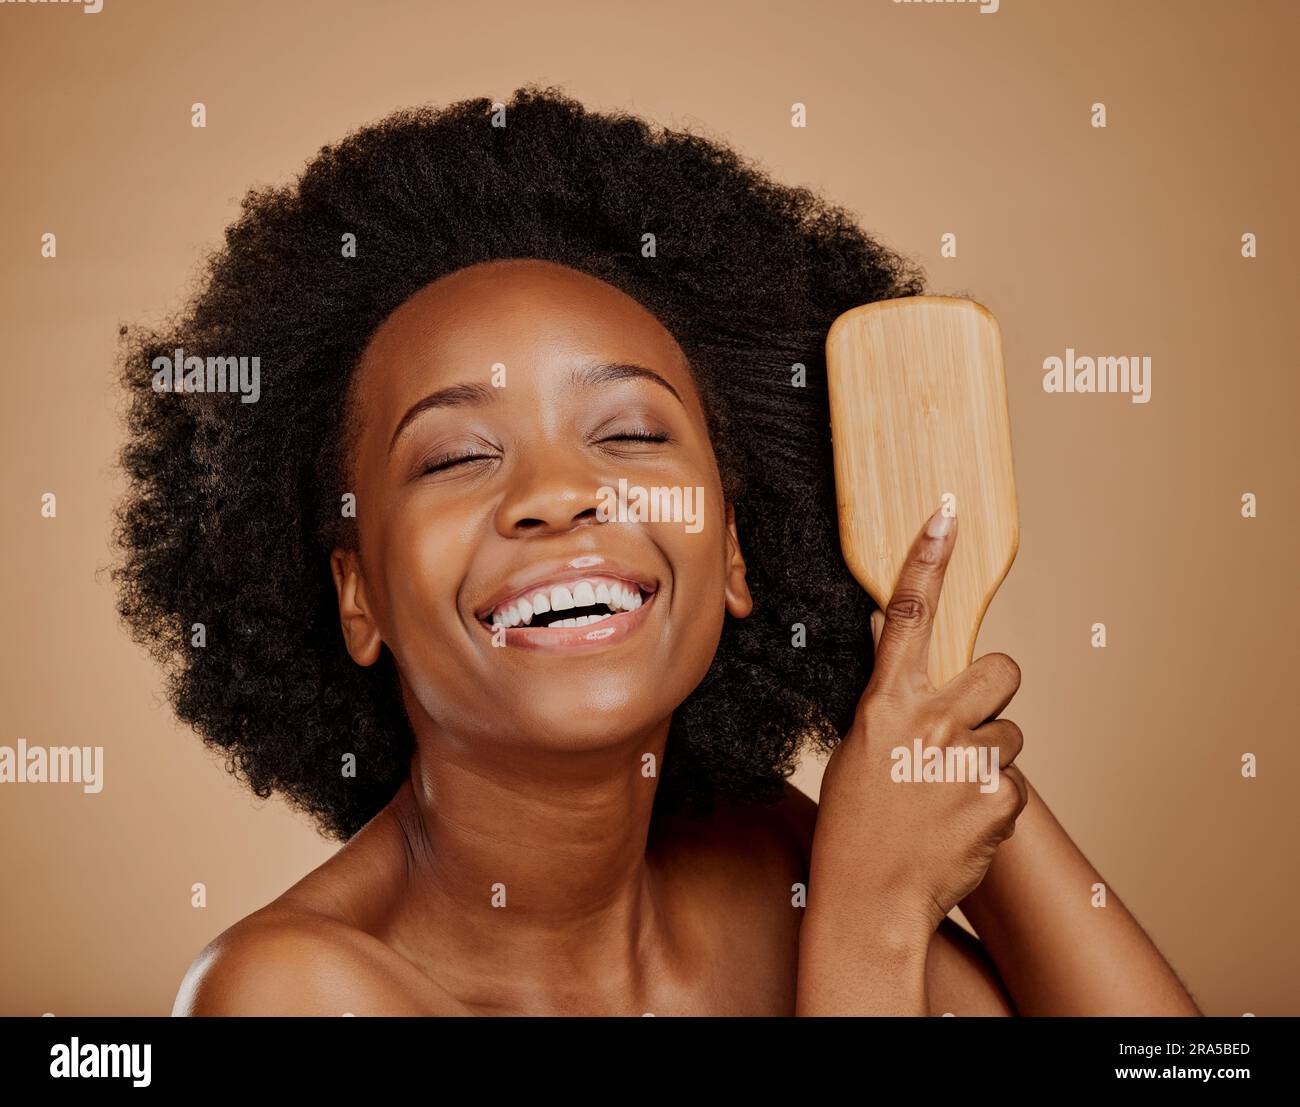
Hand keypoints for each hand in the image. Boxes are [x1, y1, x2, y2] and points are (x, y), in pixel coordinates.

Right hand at [808, 506, 1028, 938]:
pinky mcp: (1001, 800)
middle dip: (995, 692)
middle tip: (968, 725)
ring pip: (1010, 735)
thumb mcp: (859, 749)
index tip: (945, 518)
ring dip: (988, 759)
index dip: (927, 561)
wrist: (869, 897)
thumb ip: (896, 709)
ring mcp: (970, 759)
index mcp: (886, 703)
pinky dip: (992, 803)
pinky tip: (959, 824)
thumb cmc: (854, 823)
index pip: (909, 616)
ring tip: (947, 795)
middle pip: (1003, 668)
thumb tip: (923, 683)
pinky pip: (1013, 785)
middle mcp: (932, 720)